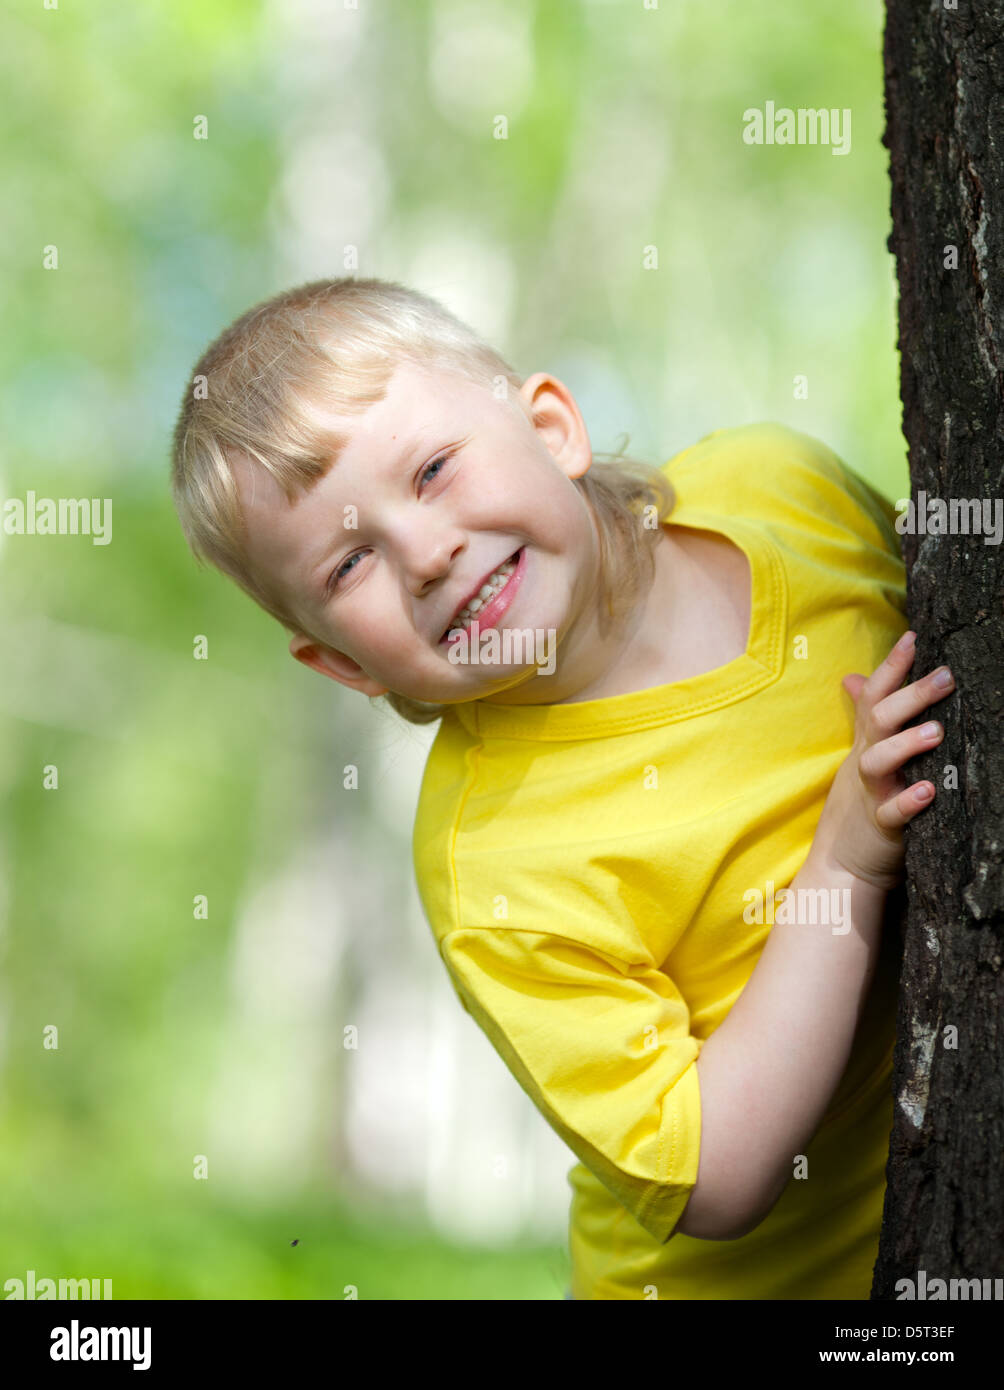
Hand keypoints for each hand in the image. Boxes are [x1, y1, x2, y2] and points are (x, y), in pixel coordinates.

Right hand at [814, 632, 954, 891]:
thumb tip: (856, 677)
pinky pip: (890, 813)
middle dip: (911, 695)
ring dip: (906, 744)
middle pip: (879, 721)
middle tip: (946, 676)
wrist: (841, 864)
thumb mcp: (861, 756)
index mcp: (867, 744)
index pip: (874, 696)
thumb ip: (864, 717)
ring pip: (878, 763)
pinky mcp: (879, 827)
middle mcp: (866, 762)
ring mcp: (870, 793)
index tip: (914, 637)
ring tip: (937, 731)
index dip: (891, 667)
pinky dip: (907, 801)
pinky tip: (927, 791)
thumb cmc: (860, 805)